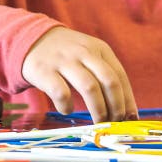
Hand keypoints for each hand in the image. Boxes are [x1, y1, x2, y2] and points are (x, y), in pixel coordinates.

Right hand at [21, 27, 137, 122]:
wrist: (32, 39)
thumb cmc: (67, 55)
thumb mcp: (89, 54)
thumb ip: (106, 76)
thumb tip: (127, 112)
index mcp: (99, 48)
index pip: (120, 76)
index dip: (127, 100)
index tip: (129, 118)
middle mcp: (83, 52)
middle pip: (109, 81)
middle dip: (116, 107)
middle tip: (114, 122)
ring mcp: (64, 61)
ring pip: (89, 88)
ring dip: (98, 110)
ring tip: (98, 122)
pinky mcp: (44, 71)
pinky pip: (61, 93)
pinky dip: (67, 106)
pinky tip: (67, 109)